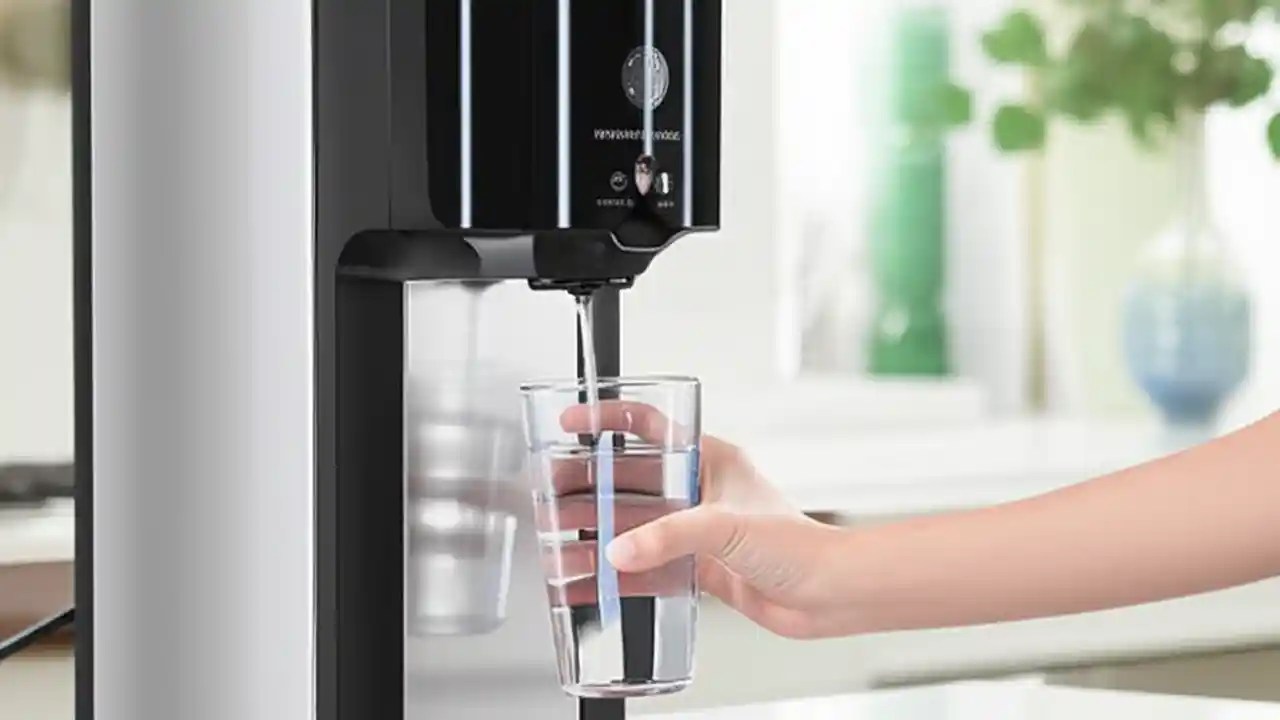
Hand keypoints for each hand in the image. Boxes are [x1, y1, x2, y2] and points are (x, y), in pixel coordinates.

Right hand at [557, 401, 858, 638]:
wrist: (827, 594)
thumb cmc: (799, 545)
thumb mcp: (726, 526)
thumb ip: (669, 537)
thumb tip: (619, 551)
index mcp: (709, 460)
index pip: (651, 426)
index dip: (608, 420)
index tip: (572, 420)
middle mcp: (699, 491)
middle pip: (630, 480)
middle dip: (588, 486)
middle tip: (551, 492)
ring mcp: (696, 530)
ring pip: (632, 525)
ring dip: (595, 533)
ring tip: (558, 544)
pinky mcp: (697, 568)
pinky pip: (645, 567)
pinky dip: (616, 575)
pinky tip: (590, 582)